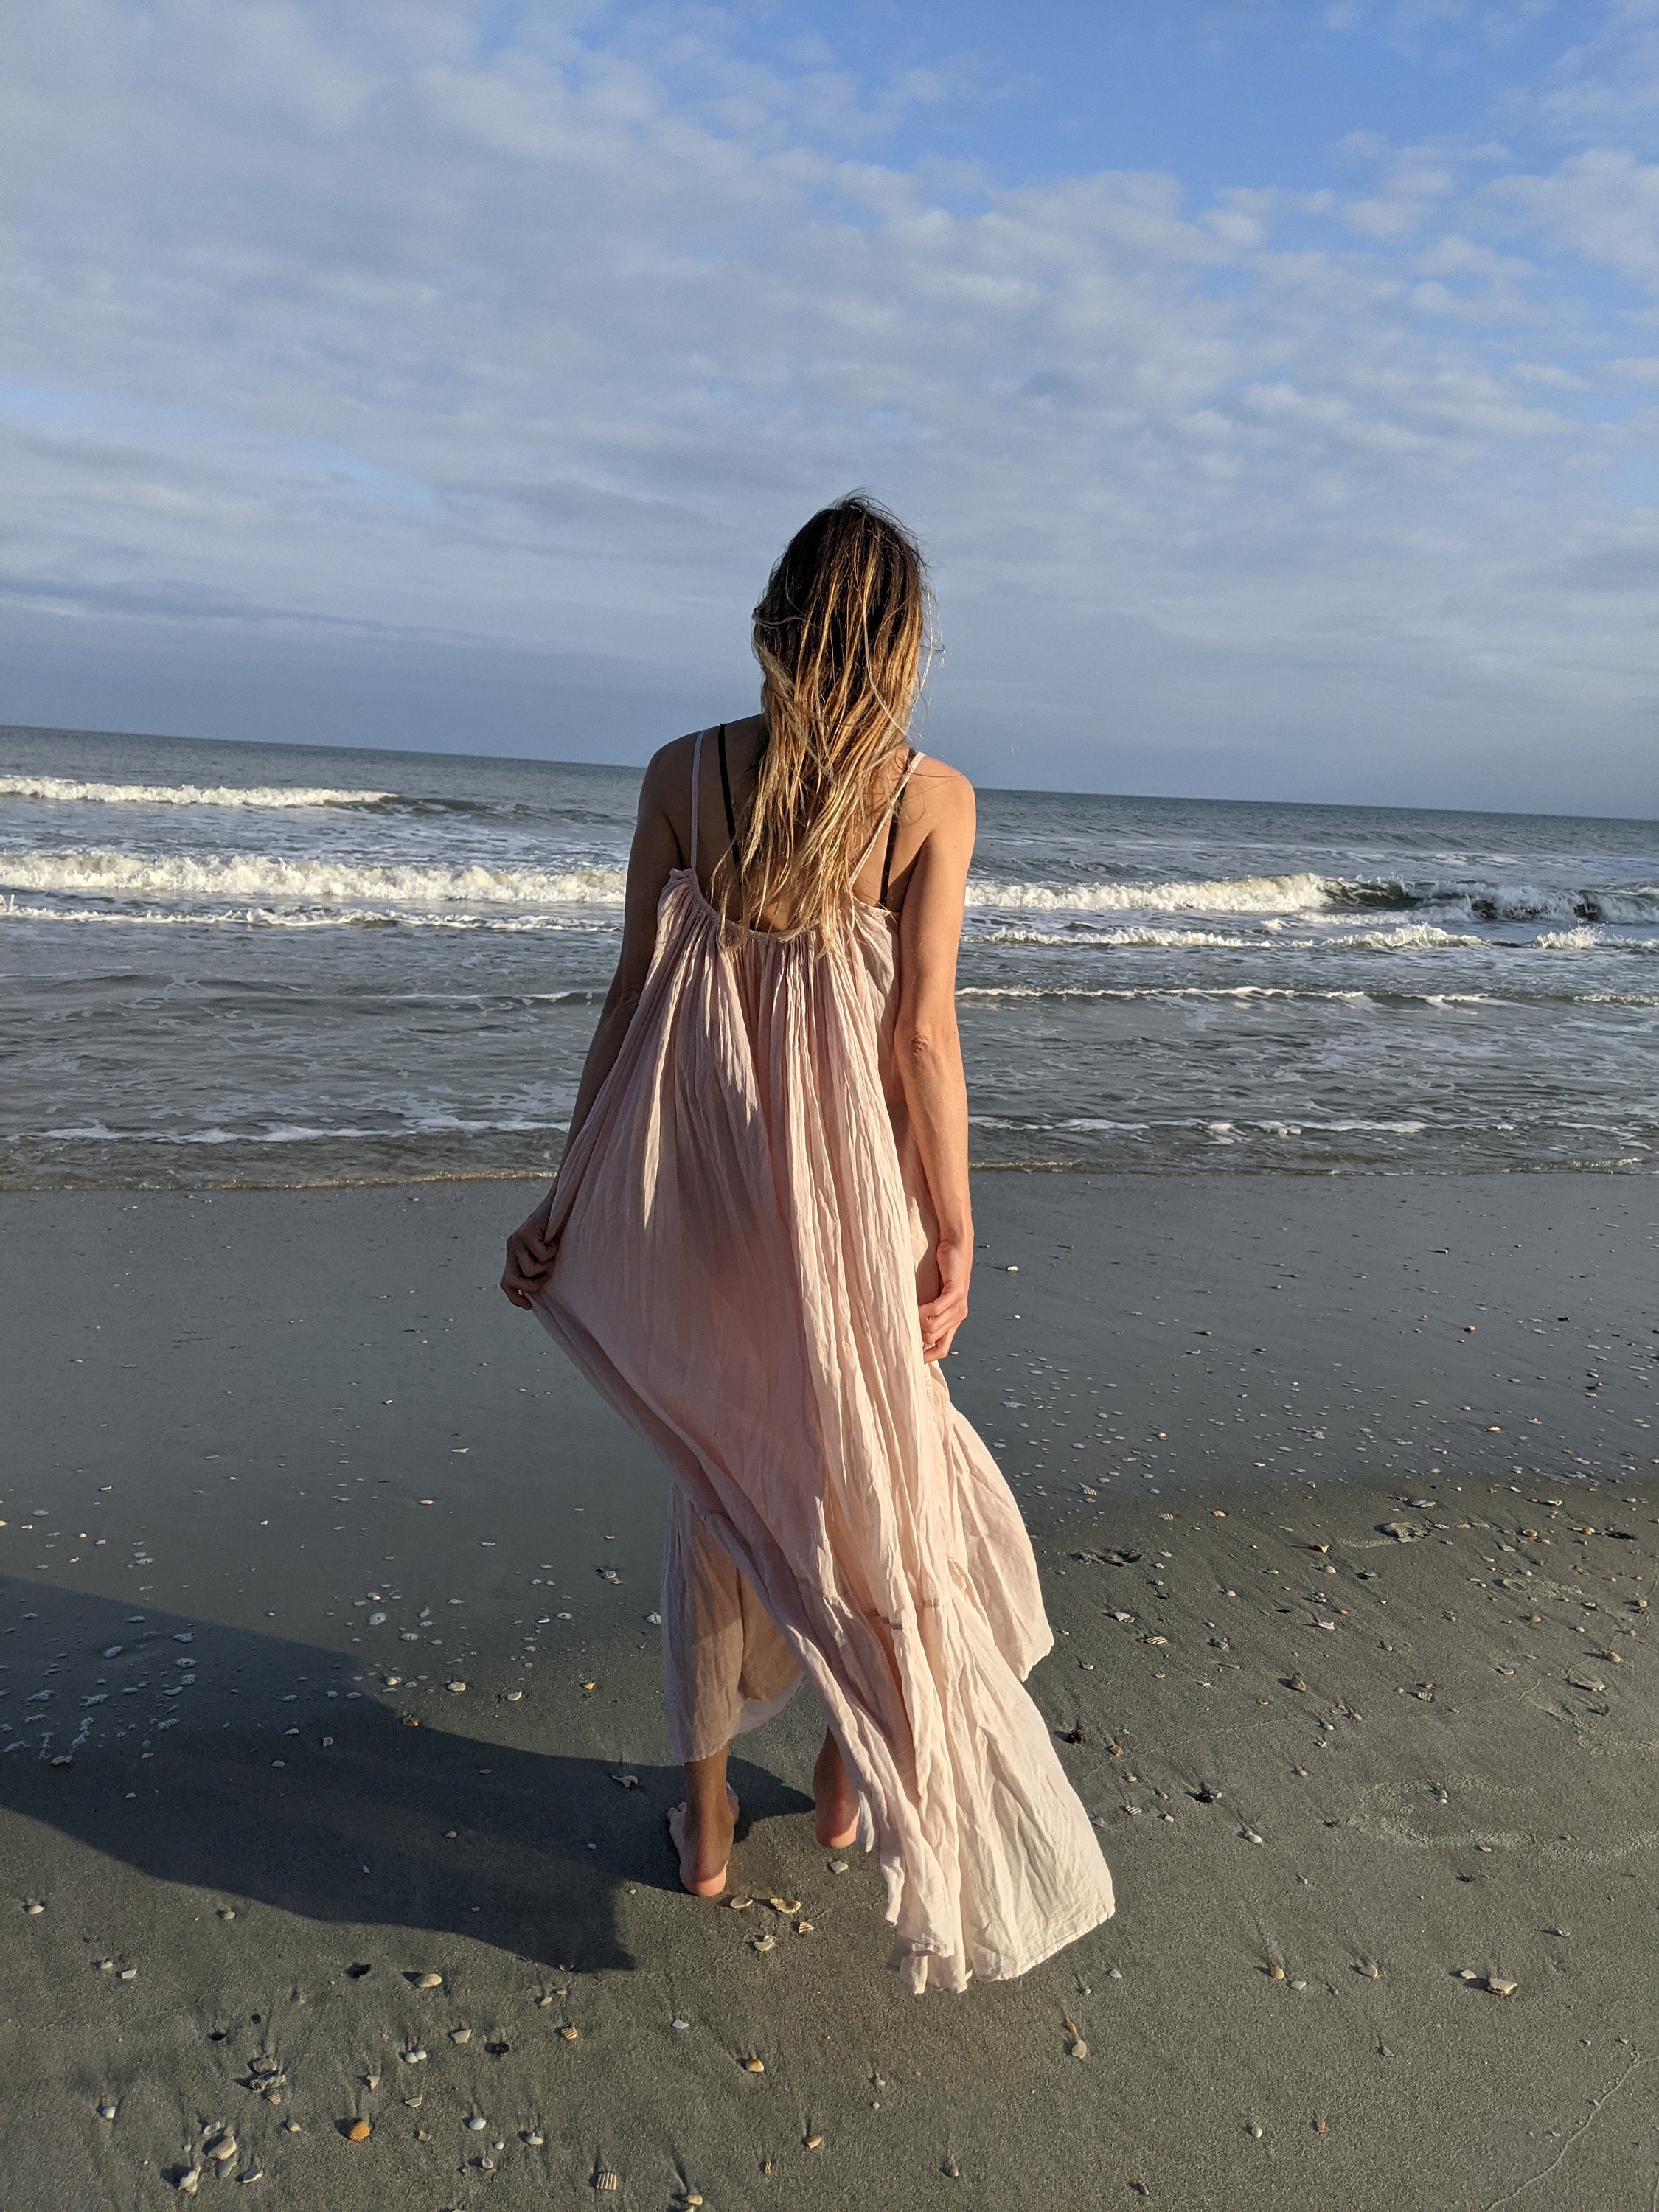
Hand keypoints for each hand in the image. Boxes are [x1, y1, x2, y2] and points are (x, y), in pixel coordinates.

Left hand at [501, 1196, 556, 1308]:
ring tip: (553, 1253)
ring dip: (546, 1266)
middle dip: (533, 1284)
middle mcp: (511, 1246)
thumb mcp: (545, 1253)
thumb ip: (538, 1267)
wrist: (561, 1201)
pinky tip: (554, 1241)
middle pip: (513, 1280)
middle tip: (547, 1274)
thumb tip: (536, 1293)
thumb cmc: (557, 1230)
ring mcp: (517, 1239)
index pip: (506, 1282)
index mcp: (514, 1253)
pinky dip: (552, 1251)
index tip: (528, 1306)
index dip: (514, 1297)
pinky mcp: (526, 1232)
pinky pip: (541, 1255)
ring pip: (529, 1270)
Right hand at [917, 1231, 969, 1362]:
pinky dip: (923, 1311)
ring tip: (908, 1311)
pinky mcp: (956, 1292)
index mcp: (953, 1321)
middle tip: (903, 1323)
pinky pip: (936, 1310)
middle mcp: (958, 1316)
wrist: (956, 1244)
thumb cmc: (942, 1268)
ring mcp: (959, 1306)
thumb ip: (928, 1311)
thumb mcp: (934, 1295)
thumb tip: (910, 1326)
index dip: (927, 1357)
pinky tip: (916, 1307)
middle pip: (931, 1339)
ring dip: (917, 1321)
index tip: (911, 1358)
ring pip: (932, 1327)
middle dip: (915, 1333)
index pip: (942, 1350)